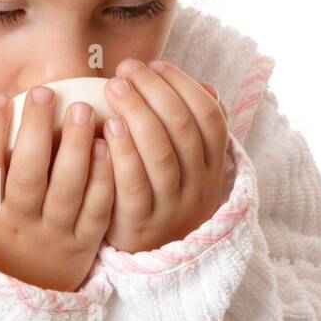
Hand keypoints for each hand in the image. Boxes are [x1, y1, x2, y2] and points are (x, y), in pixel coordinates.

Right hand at [0, 89, 114, 291]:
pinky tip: (106, 147)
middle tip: (44, 93)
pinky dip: (103, 179)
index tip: (0, 99)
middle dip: (35, 131)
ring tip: (83, 110)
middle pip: (26, 175)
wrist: (20, 294)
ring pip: (65, 190)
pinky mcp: (83, 246)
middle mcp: (16, 225)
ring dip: (75, 148)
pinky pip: (95, 210)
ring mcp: (51, 236)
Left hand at [101, 59, 230, 253]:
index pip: (209, 115)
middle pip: (183, 129)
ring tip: (114, 87)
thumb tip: (208, 86)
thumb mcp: (189, 166)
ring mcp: (171, 206)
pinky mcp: (140, 224)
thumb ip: (195, 128)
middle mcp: (198, 185)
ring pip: (161, 154)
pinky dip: (123, 153)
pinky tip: (108, 127)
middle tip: (125, 70)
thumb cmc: (164, 194)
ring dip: (137, 113)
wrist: (153, 256)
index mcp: (212, 164)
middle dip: (154, 91)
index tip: (154, 63)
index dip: (183, 86)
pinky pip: (134, 184)